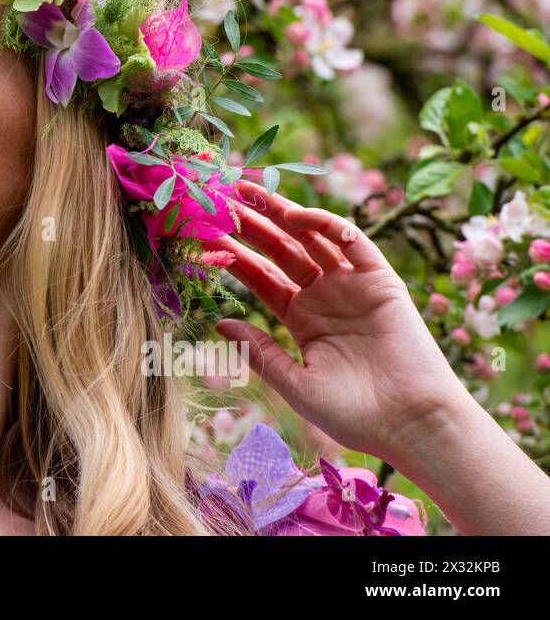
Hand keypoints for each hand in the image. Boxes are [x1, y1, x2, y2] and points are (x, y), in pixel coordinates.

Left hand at [200, 179, 469, 463]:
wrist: (412, 425)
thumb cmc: (354, 414)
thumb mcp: (295, 383)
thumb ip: (260, 352)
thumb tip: (219, 324)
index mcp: (302, 320)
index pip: (261, 279)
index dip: (235, 256)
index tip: (206, 236)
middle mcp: (325, 298)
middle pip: (281, 251)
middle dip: (253, 226)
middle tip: (221, 200)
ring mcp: (353, 287)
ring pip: (313, 239)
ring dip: (284, 215)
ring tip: (250, 195)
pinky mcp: (382, 281)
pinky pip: (354, 243)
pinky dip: (328, 225)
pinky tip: (297, 215)